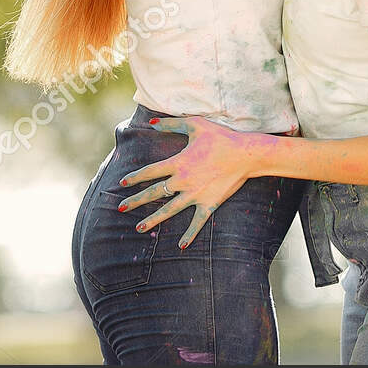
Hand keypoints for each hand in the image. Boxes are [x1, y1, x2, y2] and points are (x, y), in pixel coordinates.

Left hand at [116, 117, 263, 247]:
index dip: (135, 177)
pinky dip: (189, 234)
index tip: (122, 183)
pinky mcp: (209, 204)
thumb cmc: (221, 137)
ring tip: (139, 228)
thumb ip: (172, 124)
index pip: (150, 172)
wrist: (246, 154)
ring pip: (169, 210)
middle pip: (154, 193)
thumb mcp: (196, 125)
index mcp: (178, 163)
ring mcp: (195, 195)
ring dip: (153, 220)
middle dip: (136, 201)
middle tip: (121, 209)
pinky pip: (197, 222)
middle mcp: (182, 181)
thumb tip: (151, 122)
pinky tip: (181, 245)